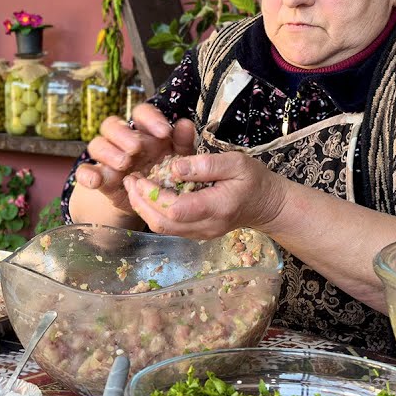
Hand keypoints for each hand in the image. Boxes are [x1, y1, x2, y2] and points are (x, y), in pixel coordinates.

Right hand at [74, 103, 195, 217]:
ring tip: (124, 163)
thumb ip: (183, 143)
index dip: (150, 118)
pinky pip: (83, 171)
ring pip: (97, 144)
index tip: (165, 133)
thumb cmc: (166, 174)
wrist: (149, 202)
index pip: (141, 113)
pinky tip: (95, 181)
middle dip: (123, 134)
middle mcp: (123, 141)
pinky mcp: (99, 178)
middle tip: (137, 148)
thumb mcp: (179, 160)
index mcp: (145, 132)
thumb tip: (185, 124)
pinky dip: (86, 175)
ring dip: (108, 152)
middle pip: (112, 124)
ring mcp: (108, 159)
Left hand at [124, 151, 287, 239]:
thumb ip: (205, 165)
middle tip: (129, 179)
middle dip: (141, 202)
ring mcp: (200, 233)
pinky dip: (152, 211)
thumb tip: (174, 168)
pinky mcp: (195, 233)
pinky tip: (147, 194)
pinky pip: (168, 227)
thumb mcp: (236, 162)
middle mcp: (206, 226)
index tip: (140, 176)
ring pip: (162, 228)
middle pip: (163, 223)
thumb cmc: (254, 180)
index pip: (177, 209)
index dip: (153, 194)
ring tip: (133, 185)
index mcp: (218, 207)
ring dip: (143, 208)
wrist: (266, 205)